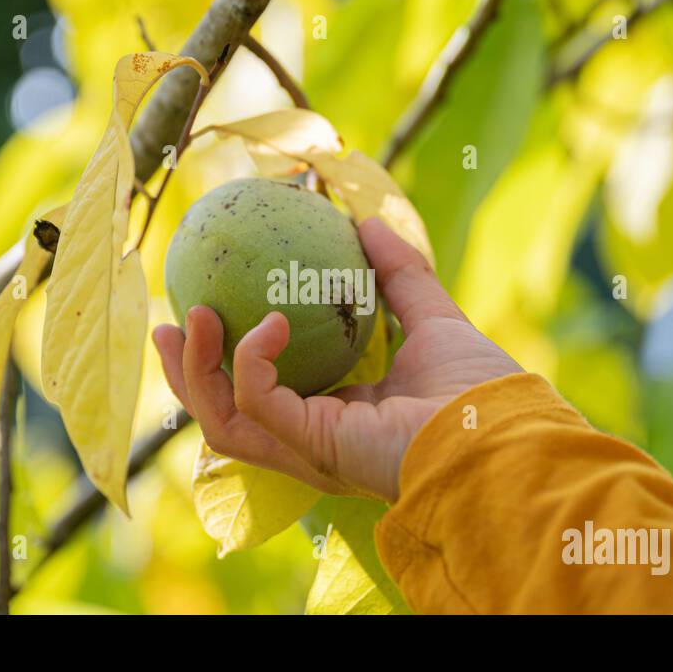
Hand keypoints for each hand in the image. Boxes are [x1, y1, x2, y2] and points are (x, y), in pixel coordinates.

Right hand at [153, 216, 522, 501]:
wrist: (504, 429)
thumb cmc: (479, 390)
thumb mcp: (432, 318)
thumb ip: (399, 275)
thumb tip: (365, 221)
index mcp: (335, 419)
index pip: (263, 400)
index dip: (226, 363)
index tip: (205, 311)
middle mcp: (313, 443)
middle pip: (224, 421)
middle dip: (185, 376)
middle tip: (168, 322)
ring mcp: (309, 450)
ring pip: (221, 424)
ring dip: (195, 370)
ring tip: (189, 317)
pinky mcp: (313, 446)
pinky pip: (256, 403)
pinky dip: (250, 359)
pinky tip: (267, 321)